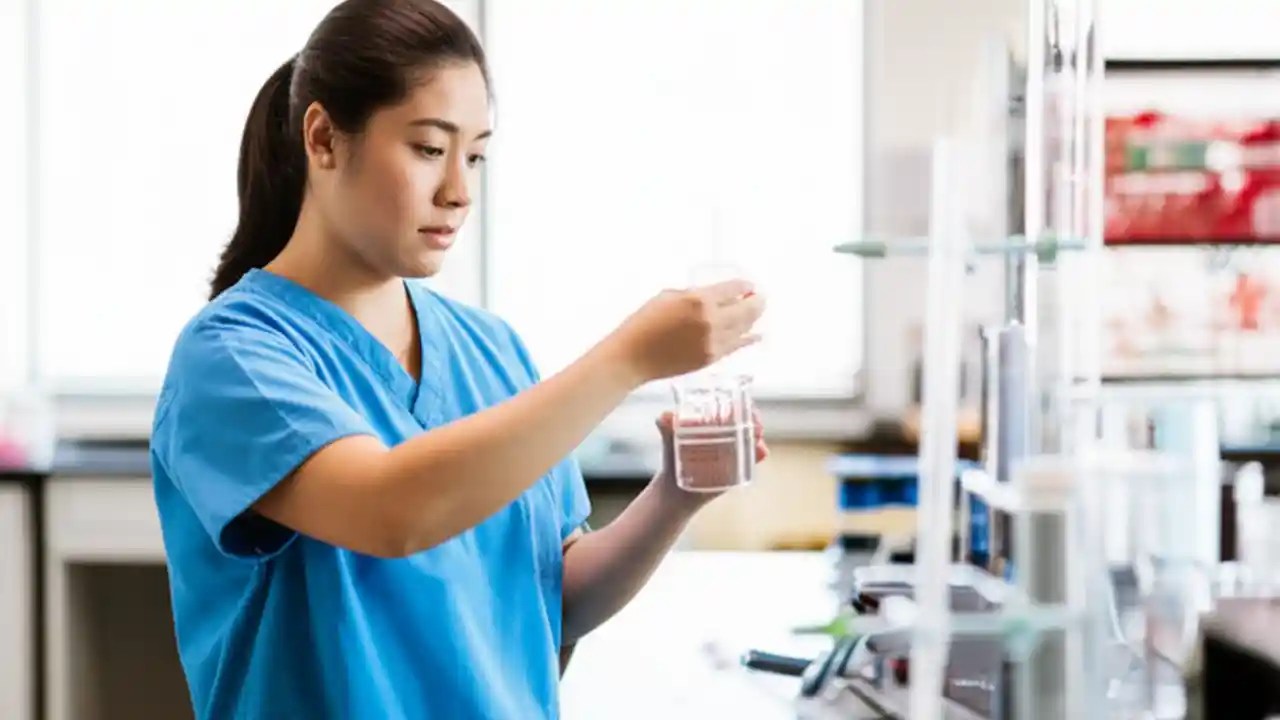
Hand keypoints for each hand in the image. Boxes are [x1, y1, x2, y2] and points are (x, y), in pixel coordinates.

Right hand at [605, 281, 764, 384]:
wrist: (633, 356)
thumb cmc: (643, 323)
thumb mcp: (667, 296)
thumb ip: (692, 294)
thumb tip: (711, 296)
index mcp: (699, 300)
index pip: (733, 289)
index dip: (743, 285)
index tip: (747, 285)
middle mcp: (711, 320)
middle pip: (747, 309)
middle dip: (756, 301)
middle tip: (760, 298)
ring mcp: (713, 341)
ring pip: (745, 328)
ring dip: (753, 318)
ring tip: (757, 312)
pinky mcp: (711, 358)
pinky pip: (736, 346)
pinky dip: (748, 339)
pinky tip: (755, 335)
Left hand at [654, 408, 768, 502]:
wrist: (676, 490)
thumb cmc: (672, 459)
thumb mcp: (669, 442)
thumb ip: (666, 428)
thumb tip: (664, 417)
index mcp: (713, 421)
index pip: (733, 406)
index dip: (741, 404)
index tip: (745, 405)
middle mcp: (727, 433)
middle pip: (748, 422)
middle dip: (754, 421)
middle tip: (755, 425)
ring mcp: (735, 450)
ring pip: (753, 438)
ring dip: (758, 436)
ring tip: (757, 439)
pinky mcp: (738, 466)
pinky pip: (753, 457)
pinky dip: (759, 453)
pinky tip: (760, 452)